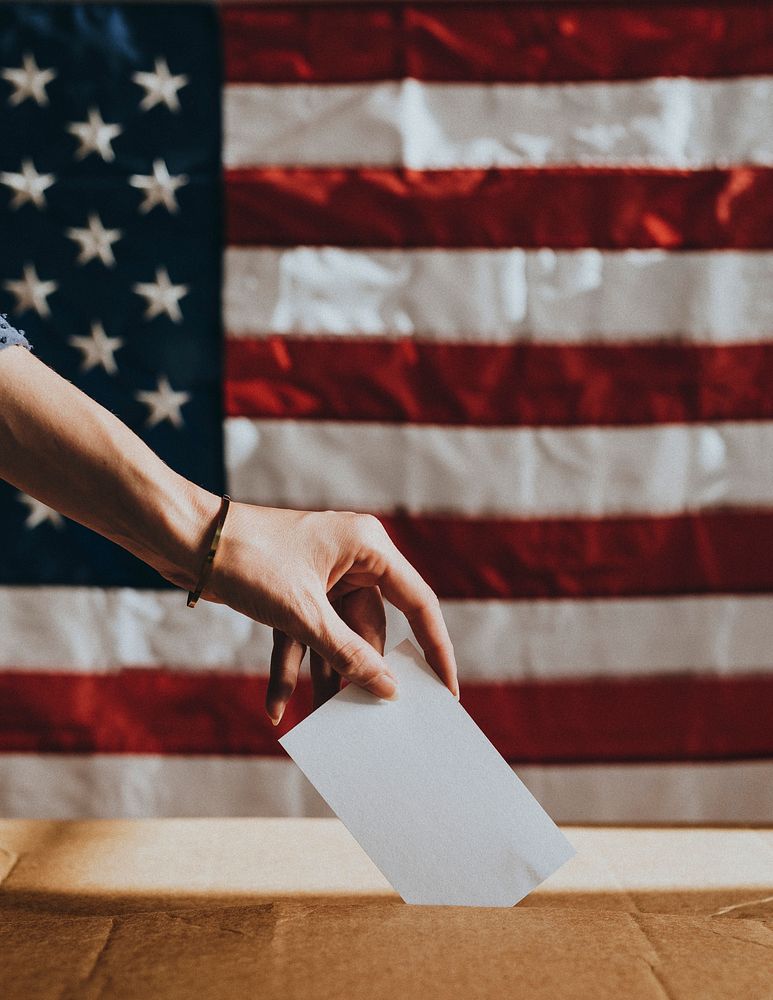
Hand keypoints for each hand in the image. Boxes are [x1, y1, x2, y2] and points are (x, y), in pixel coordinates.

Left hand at [203, 503, 457, 722]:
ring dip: (325, 676)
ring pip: (336, 638)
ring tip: (324, 721)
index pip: (418, 604)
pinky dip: (291, 668)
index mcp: (368, 548)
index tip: (446, 692)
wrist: (184, 539)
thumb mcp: (303, 614)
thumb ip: (349, 654)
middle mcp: (351, 560)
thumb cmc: (248, 560)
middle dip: (362, 672)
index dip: (435, 649)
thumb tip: (389, 689)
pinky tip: (276, 707)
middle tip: (369, 718)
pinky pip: (303, 636)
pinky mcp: (293, 592)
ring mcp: (321, 578)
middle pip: (372, 629)